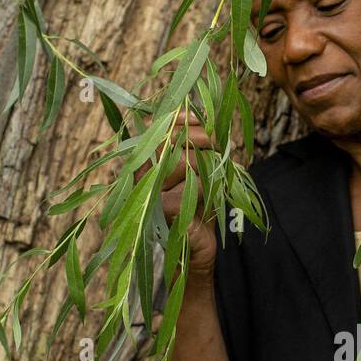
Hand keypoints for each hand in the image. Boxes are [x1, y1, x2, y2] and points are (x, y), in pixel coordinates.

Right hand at [136, 110, 216, 275]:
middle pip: (170, 139)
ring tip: (210, 181)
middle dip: (200, 137)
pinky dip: (205, 190)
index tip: (202, 117)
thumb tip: (205, 112)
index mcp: (148, 159)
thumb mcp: (200, 170)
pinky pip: (190, 186)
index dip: (181, 118)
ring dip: (206, 168)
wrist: (197, 249)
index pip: (158, 126)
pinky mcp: (161, 209)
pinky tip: (205, 201)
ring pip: (182, 161)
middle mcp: (142, 172)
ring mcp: (149, 191)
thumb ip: (199, 144)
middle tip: (218, 141)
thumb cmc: (197, 207)